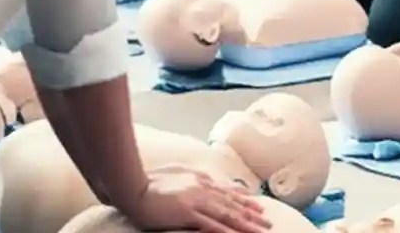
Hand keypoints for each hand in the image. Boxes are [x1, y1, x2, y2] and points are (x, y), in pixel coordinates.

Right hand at [123, 165, 268, 231]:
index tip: (258, 206)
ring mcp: (196, 200)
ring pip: (227, 214)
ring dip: (245, 223)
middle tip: (267, 221)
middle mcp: (202, 188)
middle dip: (251, 213)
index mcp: (200, 179)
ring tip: (260, 231)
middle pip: (231, 203)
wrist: (132, 186)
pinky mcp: (187, 212)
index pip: (226, 192)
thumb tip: (204, 178)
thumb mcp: (175, 172)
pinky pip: (211, 224)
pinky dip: (226, 230)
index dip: (244, 200)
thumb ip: (192, 176)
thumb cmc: (147, 180)